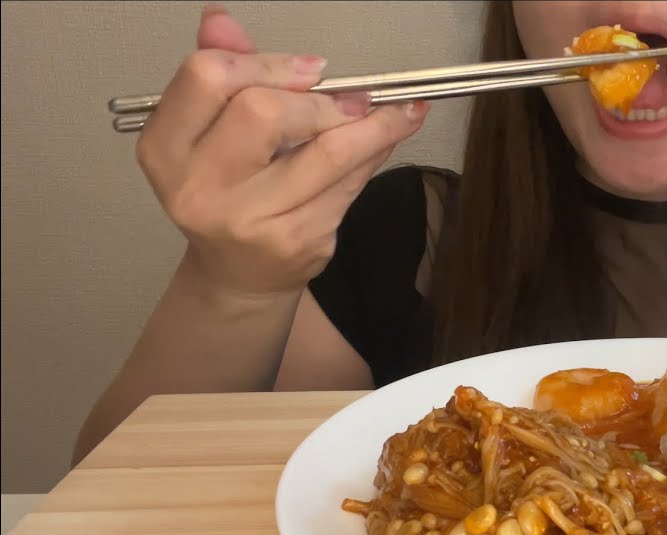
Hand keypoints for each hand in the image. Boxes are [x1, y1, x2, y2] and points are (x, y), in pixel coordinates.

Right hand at [137, 4, 426, 297]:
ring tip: (397, 110)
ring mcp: (250, 219)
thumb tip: (220, 18)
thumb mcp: (210, 133)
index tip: (310, 68)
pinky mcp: (297, 240)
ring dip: (373, 124)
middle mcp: (200, 186)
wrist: (239, 274)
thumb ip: (222, 74)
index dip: (267, 63)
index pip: (209, 77)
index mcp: (166, 147)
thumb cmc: (228, 194)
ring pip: (327, 152)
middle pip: (264, 110)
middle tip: (351, 97)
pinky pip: (348, 184)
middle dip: (319, 99)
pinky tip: (386, 140)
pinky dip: (374, 155)